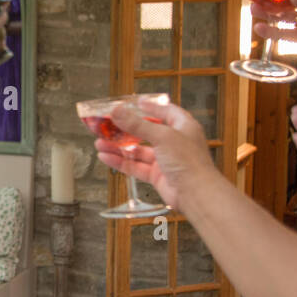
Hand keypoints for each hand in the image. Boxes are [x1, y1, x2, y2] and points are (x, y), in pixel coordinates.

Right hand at [94, 99, 216, 209]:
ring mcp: (165, 159)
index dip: (152, 107)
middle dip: (127, 129)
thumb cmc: (190, 162)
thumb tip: (117, 112)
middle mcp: (174, 142)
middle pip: (147, 132)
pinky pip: (135, 166)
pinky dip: (120, 162)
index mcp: (183, 127)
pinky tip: (106, 157)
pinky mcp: (157, 175)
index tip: (136, 103)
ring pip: (138, 151)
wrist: (196, 193)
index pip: (166, 112)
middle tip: (110, 124)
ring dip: (119, 147)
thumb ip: (138, 125)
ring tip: (100, 142)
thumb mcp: (162, 136)